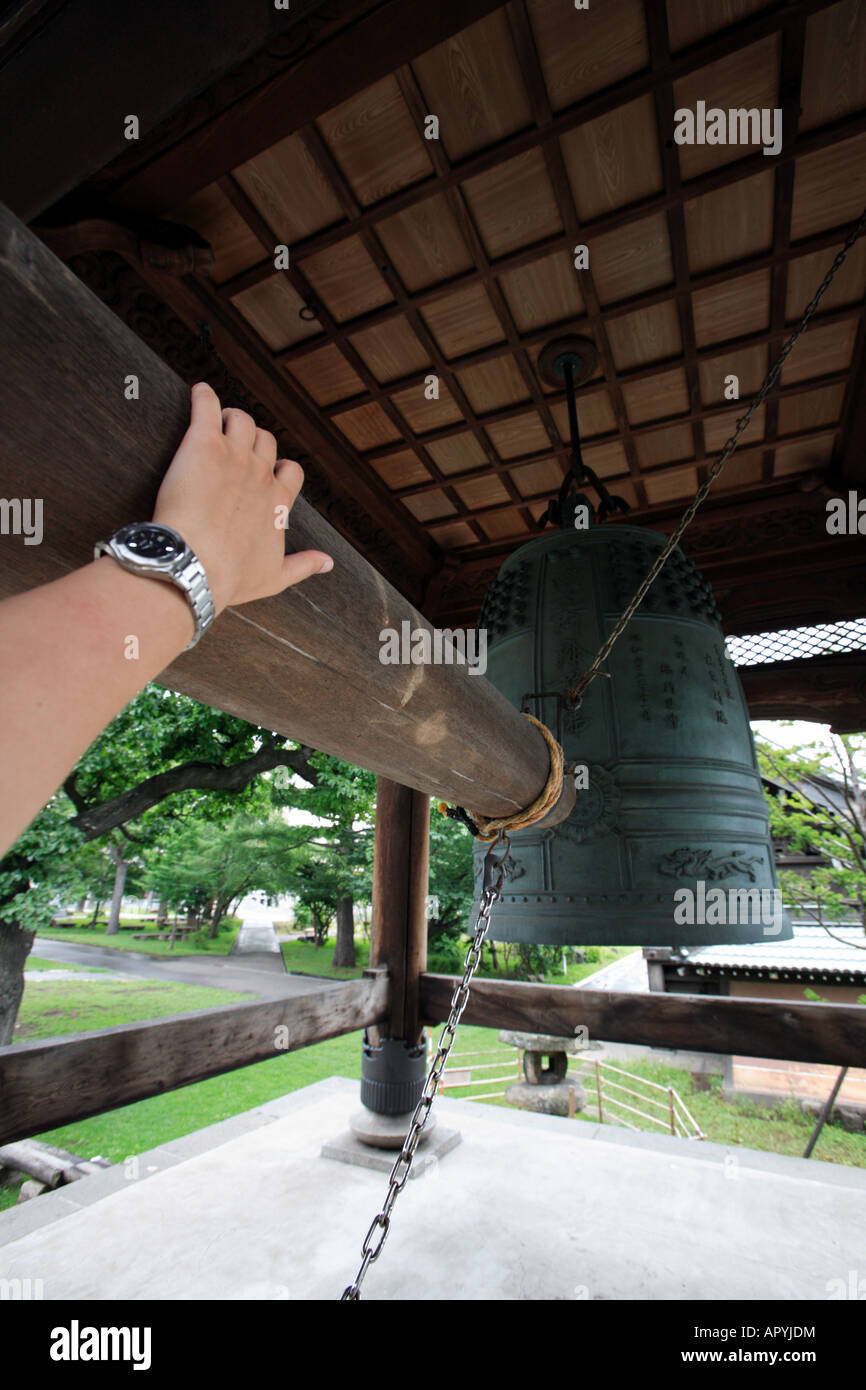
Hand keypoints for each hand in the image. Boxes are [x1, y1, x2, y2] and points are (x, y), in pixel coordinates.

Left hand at [151, 382, 332, 613]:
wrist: (197, 565)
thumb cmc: (231, 576)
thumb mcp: (275, 578)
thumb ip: (303, 565)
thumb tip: (328, 562)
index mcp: (278, 501)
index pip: (291, 470)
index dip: (279, 468)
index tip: (265, 473)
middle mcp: (261, 473)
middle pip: (266, 440)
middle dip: (252, 440)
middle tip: (234, 446)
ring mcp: (234, 455)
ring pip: (242, 419)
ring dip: (230, 418)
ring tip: (217, 422)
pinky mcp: (204, 444)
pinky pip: (208, 407)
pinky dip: (203, 397)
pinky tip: (199, 393)